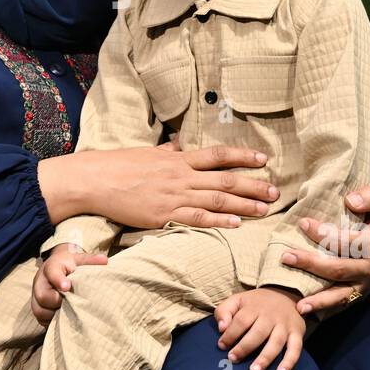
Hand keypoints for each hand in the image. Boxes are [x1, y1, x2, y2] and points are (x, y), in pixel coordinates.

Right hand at [30, 244, 107, 325]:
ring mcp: (35, 296)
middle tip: (73, 303)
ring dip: (54, 314)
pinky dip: (52, 321)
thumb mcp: (79, 259)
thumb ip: (90, 260)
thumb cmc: (70, 265)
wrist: (56, 267)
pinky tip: (64, 319)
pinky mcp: (37, 307)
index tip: (67, 287)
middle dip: (58, 302)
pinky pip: (40, 319)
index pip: (52, 273)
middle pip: (43, 296)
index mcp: (51, 267)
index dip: (58, 280)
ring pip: (39, 311)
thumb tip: (105, 261)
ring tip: (70, 312)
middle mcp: (40, 282)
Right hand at [37, 140, 277, 229]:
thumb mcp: (146, 153)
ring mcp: (174, 196)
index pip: (217, 155)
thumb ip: (166, 152)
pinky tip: (236, 224)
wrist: (94, 179)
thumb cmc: (116, 165)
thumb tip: (177, 145)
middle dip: (252, 185)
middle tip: (275, 190)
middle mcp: (180, 176)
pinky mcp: (164, 215)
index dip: (242, 157)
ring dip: (244, 204)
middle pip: (225, 179)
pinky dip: (219, 221)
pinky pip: (198, 218)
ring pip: (217, 199)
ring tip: (265, 209)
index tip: (263, 159)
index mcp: (177, 159)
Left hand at [213, 287, 306, 369]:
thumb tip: (222, 328)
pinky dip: (289, 362)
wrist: (285, 294)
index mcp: (254, 307)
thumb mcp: (237, 300)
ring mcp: (285, 325)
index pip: (241, 321)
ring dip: (265, 358)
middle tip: (233, 359)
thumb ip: (224, 311)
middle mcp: (271, 316)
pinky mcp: (297, 333)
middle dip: (244, 348)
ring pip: (276, 342)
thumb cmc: (255, 303)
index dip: (230, 334)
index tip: (221, 346)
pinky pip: (296, 349)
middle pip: (258, 333)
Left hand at [281, 186, 369, 317]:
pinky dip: (326, 309)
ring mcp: (366, 284)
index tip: (302, 223)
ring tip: (298, 306)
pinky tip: (308, 312)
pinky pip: (343, 304)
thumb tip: (350, 201)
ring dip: (319, 301)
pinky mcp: (362, 293)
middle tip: (286, 256)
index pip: (345, 242)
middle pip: (338, 270)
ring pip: (342, 295)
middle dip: (311, 264)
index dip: (322, 233)